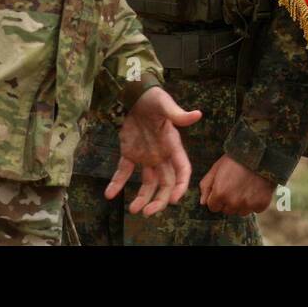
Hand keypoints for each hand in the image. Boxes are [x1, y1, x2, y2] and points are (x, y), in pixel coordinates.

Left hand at [106, 87, 201, 216]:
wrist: (132, 93)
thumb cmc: (152, 97)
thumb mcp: (164, 104)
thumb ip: (177, 114)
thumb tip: (197, 114)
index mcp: (173, 145)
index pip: (182, 171)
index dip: (181, 186)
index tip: (173, 200)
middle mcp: (161, 155)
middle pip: (165, 183)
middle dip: (159, 200)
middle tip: (148, 212)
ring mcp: (145, 156)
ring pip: (147, 183)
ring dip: (142, 197)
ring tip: (133, 210)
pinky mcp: (129, 153)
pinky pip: (124, 172)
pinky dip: (117, 183)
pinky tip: (109, 194)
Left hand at [199, 155, 275, 215]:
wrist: (260, 154)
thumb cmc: (236, 159)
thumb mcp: (216, 168)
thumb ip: (206, 185)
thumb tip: (203, 202)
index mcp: (220, 194)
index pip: (213, 207)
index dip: (216, 197)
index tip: (223, 187)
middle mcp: (233, 203)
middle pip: (227, 210)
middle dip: (228, 201)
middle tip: (235, 185)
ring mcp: (248, 205)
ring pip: (240, 212)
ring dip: (241, 203)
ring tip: (245, 187)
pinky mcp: (261, 205)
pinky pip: (254, 209)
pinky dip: (254, 202)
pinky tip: (255, 189)